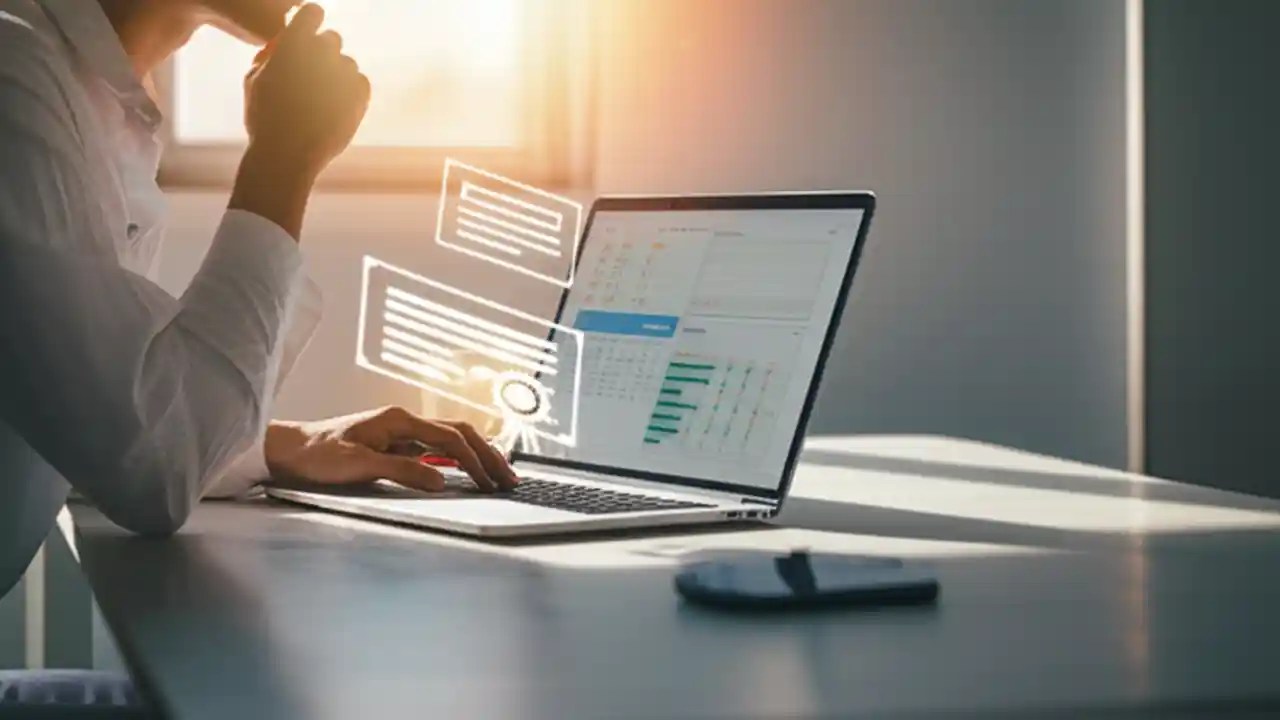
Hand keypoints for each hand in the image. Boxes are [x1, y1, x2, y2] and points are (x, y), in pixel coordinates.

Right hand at [242, 3, 369, 177]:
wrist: (287, 155)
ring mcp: (344, 74)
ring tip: (320, 99)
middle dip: (322, 52)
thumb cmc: (264, 119)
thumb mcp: (254, 80)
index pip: (312, 12)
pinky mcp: (360, 96)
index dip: (309, 23)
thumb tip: (283, 45)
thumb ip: (272, 55)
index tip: (306, 35)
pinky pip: (361, 82)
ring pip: (347, 63)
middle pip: (332, 39)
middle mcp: (322, 53)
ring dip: (336, 74)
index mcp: (293, 43)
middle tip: (310, 76)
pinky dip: (351, 91)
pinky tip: (335, 105)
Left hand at [263, 407, 519, 492]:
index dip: (474, 461)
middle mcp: (403, 422)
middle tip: (509, 479)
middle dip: (488, 455)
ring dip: (476, 455)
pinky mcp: (393, 445)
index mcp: (398, 420)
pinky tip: (467, 471)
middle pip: (459, 433)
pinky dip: (458, 459)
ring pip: (450, 439)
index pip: (450, 439)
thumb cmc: (315, 456)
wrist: (286, 451)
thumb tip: (442, 480)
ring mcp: (399, 433)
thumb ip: (402, 471)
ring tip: (498, 475)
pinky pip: (435, 449)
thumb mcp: (358, 466)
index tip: (490, 483)